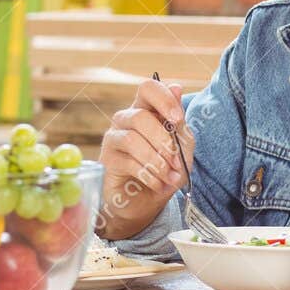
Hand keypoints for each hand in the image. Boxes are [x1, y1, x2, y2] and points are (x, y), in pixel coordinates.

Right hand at [97, 80, 192, 241]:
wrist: (148, 201)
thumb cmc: (165, 169)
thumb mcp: (182, 147)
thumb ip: (179, 122)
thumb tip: (177, 88)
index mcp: (146, 110)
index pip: (148, 88)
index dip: (163, 99)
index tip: (177, 119)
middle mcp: (125, 119)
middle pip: (140, 116)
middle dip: (163, 141)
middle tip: (176, 161)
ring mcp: (113, 138)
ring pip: (132, 139)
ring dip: (157, 161)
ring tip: (169, 177)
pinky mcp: (107, 160)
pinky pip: (127, 161)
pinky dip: (149, 175)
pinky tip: (158, 184)